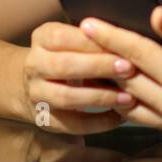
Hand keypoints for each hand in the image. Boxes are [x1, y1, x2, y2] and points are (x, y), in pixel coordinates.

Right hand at [19, 21, 138, 134]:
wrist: (31, 84)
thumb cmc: (65, 55)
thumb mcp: (71, 39)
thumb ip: (92, 39)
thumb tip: (126, 40)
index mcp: (42, 39)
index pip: (63, 37)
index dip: (92, 42)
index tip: (121, 46)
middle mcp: (34, 65)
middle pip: (64, 65)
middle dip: (99, 67)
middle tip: (129, 69)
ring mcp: (37, 94)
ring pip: (66, 97)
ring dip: (100, 97)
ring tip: (128, 98)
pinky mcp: (44, 119)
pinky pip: (72, 124)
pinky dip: (98, 122)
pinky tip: (119, 117)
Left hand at [78, 7, 161, 140]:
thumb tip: (156, 15)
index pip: (136, 53)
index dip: (109, 35)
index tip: (86, 23)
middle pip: (124, 79)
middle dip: (98, 58)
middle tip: (76, 41)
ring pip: (128, 103)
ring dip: (107, 84)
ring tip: (86, 65)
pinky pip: (142, 118)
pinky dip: (124, 102)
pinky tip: (114, 90)